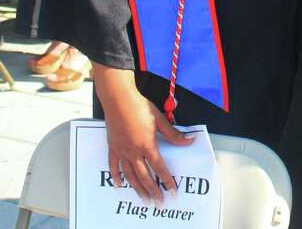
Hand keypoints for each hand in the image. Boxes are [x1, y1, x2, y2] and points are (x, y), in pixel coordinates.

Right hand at [94, 65, 193, 204]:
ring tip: (143, 199)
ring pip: (129, 175)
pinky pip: (113, 165)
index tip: (172, 191)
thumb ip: (173, 133)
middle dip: (152, 191)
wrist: (119, 98)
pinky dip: (115, 176)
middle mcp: (133, 151)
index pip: (159, 168)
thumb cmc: (139, 106)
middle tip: (158, 203)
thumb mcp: (159, 119)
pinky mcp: (113, 147)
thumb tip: (189, 140)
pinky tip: (118, 185)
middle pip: (144, 176)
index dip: (166, 181)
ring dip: (137, 189)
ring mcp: (122, 150)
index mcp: (147, 145)